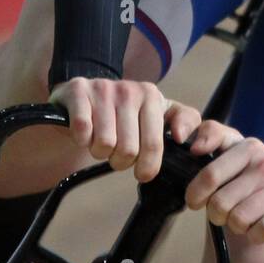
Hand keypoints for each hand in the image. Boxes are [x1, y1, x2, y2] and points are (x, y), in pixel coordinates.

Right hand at [48, 78, 200, 180]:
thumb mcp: (158, 114)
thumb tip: (182, 138)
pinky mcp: (78, 90)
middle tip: (117, 154)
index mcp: (151, 96)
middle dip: (120, 161)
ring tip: (101, 142)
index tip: (143, 174)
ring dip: (99, 152)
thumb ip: (185, 121)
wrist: (84, 95)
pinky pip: (82, 130)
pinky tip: (84, 133)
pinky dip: (81, 139)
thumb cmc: (125, 113)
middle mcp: (128, 89)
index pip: (154, 144)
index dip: (148, 167)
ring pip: (104, 144)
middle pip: (128, 150)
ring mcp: (102, 88)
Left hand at [182, 121, 263, 243]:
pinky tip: (259, 228)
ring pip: (239, 219)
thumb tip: (195, 147)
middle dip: (217, 215)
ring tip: (244, 219)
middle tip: (225, 212)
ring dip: (237, 226)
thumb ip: (211, 136)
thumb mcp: (229, 152)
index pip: (210, 175)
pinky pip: (261, 231)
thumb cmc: (247, 179)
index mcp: (249, 147)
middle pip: (220, 204)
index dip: (195, 194)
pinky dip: (255, 235)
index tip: (194, 201)